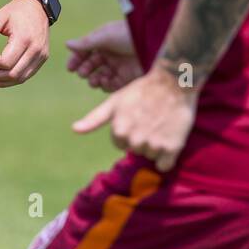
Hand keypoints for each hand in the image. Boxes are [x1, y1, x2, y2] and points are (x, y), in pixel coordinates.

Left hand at [0, 0, 49, 86]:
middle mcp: (36, 49)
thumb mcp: (0, 16)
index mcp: (24, 39)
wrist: (38, 7)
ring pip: (21, 78)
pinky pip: (28, 74)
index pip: (6, 62)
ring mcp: (42, 55)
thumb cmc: (16, 11)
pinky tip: (3, 77)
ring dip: (4, 82)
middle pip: (14, 74)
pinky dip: (14, 79)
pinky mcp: (43, 58)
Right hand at [66, 19, 141, 92]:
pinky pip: (112, 85)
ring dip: (94, 80)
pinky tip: (105, 83)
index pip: (85, 52)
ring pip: (100, 77)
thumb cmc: (129, 34)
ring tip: (94, 80)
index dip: (76, 60)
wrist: (155, 42)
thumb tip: (67, 44)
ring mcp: (119, 66)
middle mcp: (110, 55)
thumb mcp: (105, 36)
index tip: (70, 68)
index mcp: (103, 42)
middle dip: (85, 70)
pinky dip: (106, 86)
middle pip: (91, 66)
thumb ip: (86, 43)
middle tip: (83, 73)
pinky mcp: (128, 78)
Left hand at [73, 66, 196, 171]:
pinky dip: (167, 158)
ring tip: (161, 126)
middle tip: (151, 121)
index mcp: (119, 131)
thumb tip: (74, 129)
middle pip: (136, 151)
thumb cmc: (141, 91)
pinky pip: (164, 166)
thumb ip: (94, 119)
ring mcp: (154, 144)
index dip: (129, 132)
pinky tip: (169, 140)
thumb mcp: (114, 102)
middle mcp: (135, 140)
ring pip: (150, 157)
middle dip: (142, 139)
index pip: (121, 145)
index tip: (137, 119)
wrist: (173, 83)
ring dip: (155, 146)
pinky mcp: (172, 147)